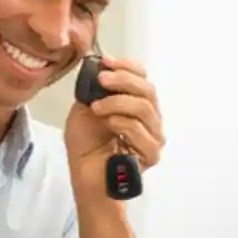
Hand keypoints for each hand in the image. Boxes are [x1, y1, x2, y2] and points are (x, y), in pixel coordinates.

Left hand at [65, 55, 164, 185]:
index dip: (126, 66)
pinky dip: (122, 123)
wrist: (84, 175)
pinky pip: (141, 131)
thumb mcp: (84, 108)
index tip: (105, 62)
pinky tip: (107, 124)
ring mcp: (153, 136)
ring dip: (117, 103)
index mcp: (136, 104)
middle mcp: (150, 118)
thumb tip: (98, 66)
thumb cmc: (85, 145)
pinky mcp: (151, 154)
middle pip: (148, 90)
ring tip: (97, 108)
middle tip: (102, 80)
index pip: (142, 78)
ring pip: (145, 108)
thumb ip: (94, 89)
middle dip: (123, 80)